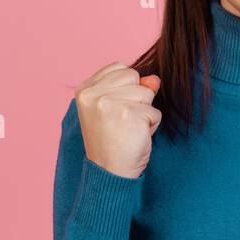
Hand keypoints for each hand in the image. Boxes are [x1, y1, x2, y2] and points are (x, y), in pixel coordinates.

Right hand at [74, 62, 161, 177]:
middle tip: (123, 121)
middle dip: (137, 98)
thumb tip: (154, 79)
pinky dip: (151, 126)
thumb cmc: (113, 141)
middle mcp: (93, 94)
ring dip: (145, 113)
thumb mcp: (117, 108)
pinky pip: (155, 112)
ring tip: (129, 129)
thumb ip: (133, 88)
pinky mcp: (128, 114)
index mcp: (84, 90)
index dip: (126, 88)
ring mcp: (108, 103)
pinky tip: (135, 137)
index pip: (120, 67)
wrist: (109, 172)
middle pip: (134, 76)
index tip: (115, 110)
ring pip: (147, 93)